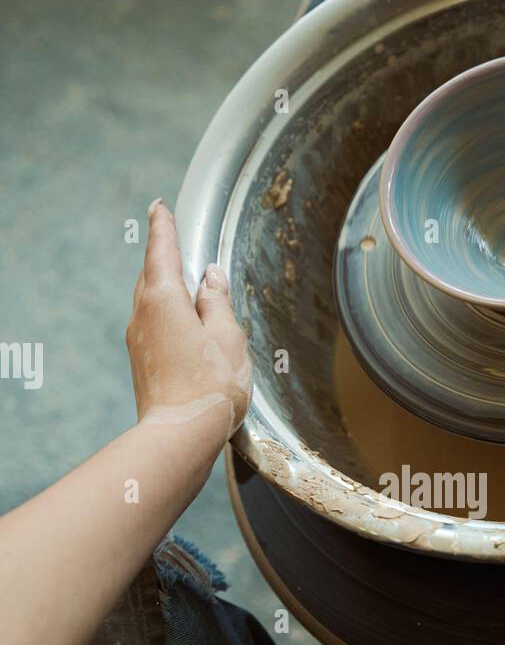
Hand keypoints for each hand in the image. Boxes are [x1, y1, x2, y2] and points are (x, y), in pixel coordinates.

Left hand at [126, 201, 250, 452]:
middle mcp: (143, 314)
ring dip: (165, 288)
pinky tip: (182, 326)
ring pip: (150, 301)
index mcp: (164, 298)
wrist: (179, 436)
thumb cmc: (209, 386)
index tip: (159, 208)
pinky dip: (166, 315)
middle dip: (162, 256)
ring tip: (183, 284)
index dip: (163, 227)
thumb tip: (210, 278)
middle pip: (151, 275)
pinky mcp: (142, 364)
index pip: (161, 250)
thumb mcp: (227, 336)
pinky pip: (153, 325)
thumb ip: (217, 302)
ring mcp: (139, 341)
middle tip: (170, 239)